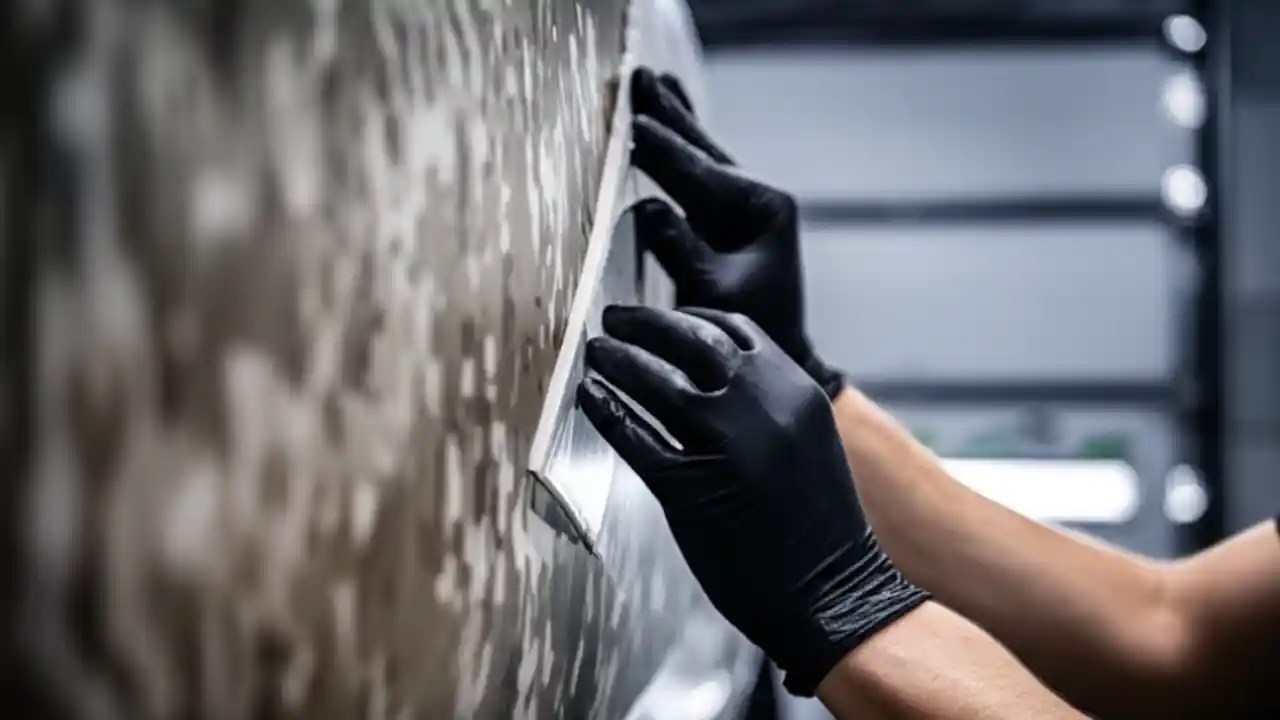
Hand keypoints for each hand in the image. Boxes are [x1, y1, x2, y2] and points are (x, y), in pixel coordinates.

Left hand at [576, 306, 926, 695]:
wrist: (832, 593)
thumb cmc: (820, 524)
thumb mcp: (808, 441)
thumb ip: (770, 402)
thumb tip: (717, 376)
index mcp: (794, 390)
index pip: (732, 328)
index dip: (688, 316)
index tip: (661, 316)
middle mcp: (759, 407)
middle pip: (688, 340)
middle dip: (643, 323)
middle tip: (613, 319)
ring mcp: (722, 446)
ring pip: (655, 380)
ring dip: (617, 359)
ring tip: (595, 352)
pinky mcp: (687, 489)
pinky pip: (634, 436)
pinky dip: (606, 411)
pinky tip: (590, 398)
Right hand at [630, 67, 845, 398]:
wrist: (778, 358)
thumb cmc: (752, 332)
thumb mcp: (715, 295)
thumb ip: (683, 251)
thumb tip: (646, 206)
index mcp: (763, 208)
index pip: (700, 172)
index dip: (663, 147)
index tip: (632, 121)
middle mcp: (756, 199)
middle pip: (701, 148)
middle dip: (668, 114)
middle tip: (638, 74)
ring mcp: (741, 207)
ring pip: (697, 154)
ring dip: (672, 120)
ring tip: (651, 79)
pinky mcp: (723, 220)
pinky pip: (692, 173)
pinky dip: (675, 146)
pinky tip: (666, 116)